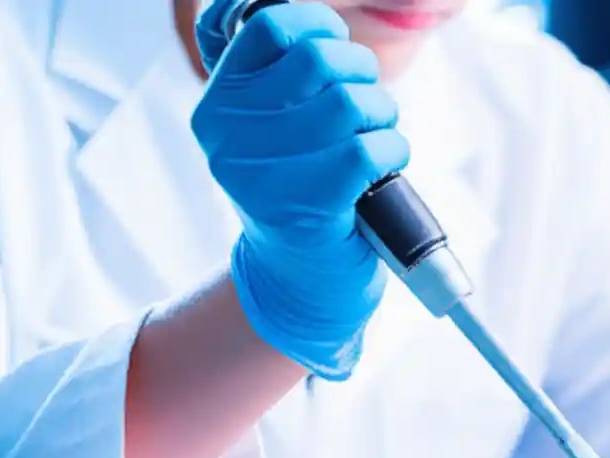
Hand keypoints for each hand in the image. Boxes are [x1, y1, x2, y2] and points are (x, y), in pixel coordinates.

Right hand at [192, 1, 408, 378]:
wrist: (300, 280)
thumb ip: (273, 70)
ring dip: (383, 116)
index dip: (320, 26)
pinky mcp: (306, 206)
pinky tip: (383, 169)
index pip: (271, 24)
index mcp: (217, 104)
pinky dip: (392, 152)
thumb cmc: (299, 189)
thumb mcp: (269, 127)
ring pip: (352, 103)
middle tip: (367, 107)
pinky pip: (370, 150)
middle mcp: (229, 135)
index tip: (336, 51)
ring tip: (376, 138)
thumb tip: (300, 8)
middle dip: (362, 75)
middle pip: (320, 59)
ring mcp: (264, 173)